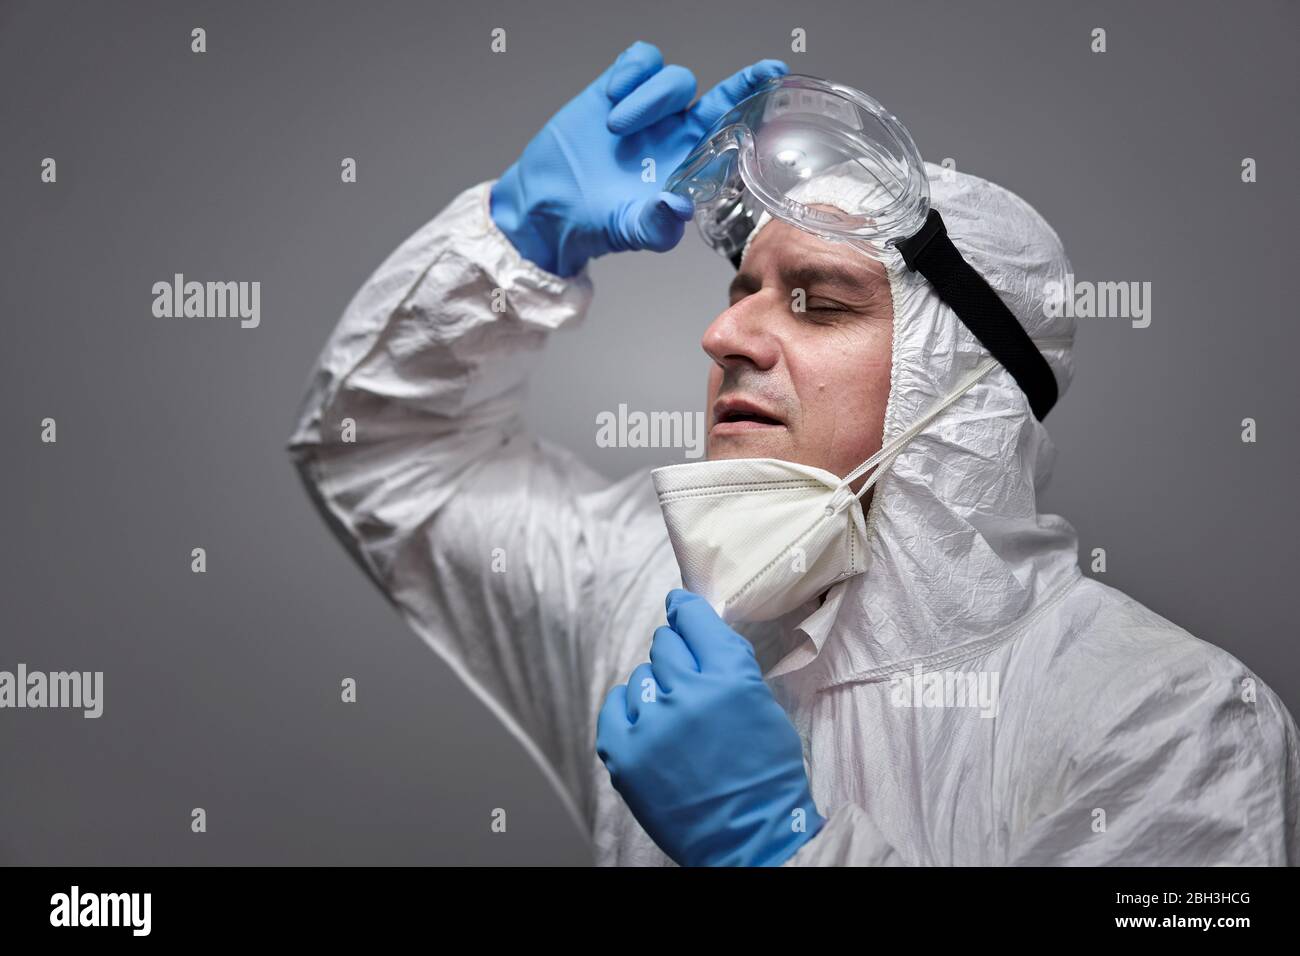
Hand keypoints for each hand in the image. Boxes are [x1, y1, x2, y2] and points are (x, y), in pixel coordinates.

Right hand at [490, 41, 786, 276]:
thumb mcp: (630, 231)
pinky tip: (611, 99)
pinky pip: (640, 61)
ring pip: (672, 79)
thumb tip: (676, 206)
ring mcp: (647, 109)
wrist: (548, 206)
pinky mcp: (615, 90)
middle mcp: (674, 132)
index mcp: (688, 162)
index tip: (774, 72)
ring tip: (617, 128)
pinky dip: (630, 74)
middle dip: (720, 87)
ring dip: (648, 99)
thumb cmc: (597, 223)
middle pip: (709, 94)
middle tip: (686, 107)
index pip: (731, 125)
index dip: (752, 97)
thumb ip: (656, 224)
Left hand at [596, 589, 824, 865]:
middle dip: (678, 657)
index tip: (678, 608)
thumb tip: (697, 627)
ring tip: (678, 724)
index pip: (694, 620)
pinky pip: (615, 704)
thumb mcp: (763, 707)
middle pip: (665, 644)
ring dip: (657, 690)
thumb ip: (728, 665)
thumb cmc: (764, 776)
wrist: (749, 839)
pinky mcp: (624, 753)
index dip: (685, 611)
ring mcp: (651, 725)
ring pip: (641, 676)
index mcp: (730, 679)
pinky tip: (650, 727)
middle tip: (690, 686)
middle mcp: (687, 695)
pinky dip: (630, 711)